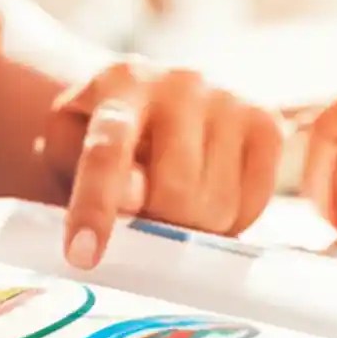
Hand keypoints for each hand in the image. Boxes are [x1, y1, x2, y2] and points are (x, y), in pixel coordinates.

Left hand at [38, 61, 282, 268]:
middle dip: (156, 223)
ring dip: (193, 227)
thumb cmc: (101, 132)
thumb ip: (86, 174)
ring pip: (218, 206)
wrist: (151, 96)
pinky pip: (254, 202)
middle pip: (175, 192)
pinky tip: (209, 196)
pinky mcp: (266, 122)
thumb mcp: (70, 148)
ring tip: (175, 202)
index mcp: (119, 83)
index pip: (106, 152)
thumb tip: (132, 199)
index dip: (94, 207)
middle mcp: (180, 82)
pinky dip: (230, 220)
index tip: (81, 255)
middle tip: (144, 217)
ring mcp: (229, 99)